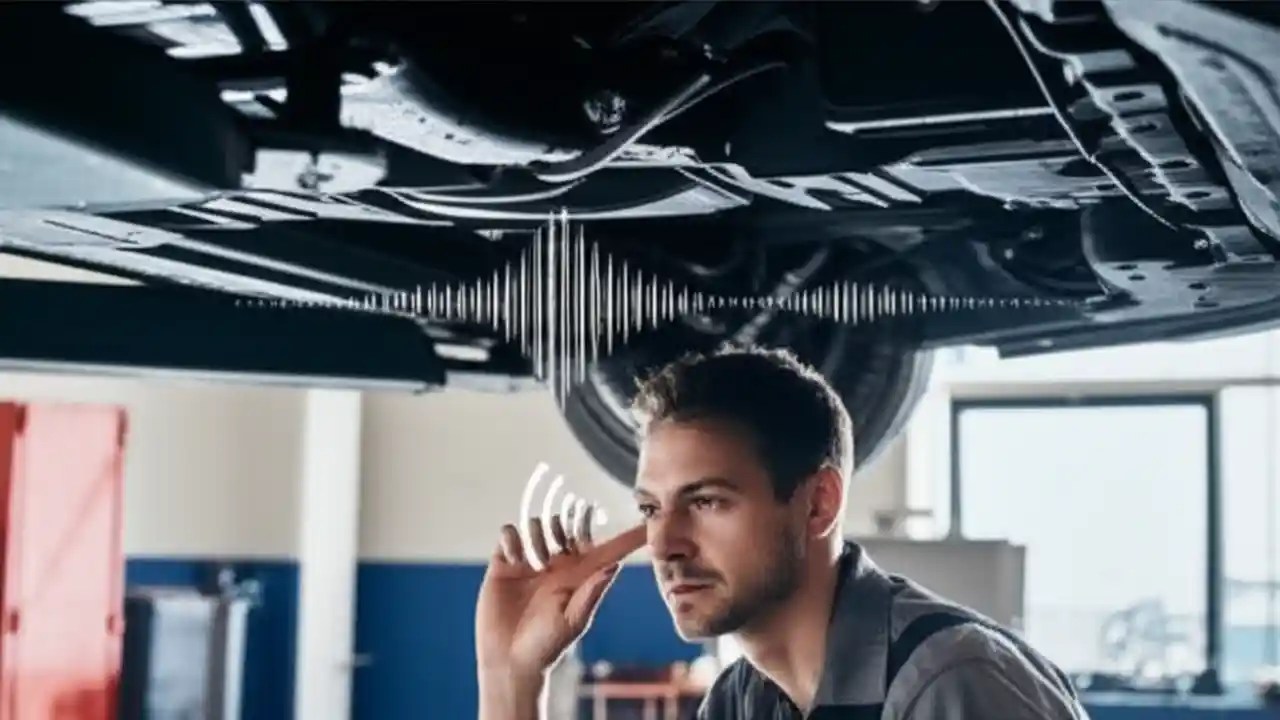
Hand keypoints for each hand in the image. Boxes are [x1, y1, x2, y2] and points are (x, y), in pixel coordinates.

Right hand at [475, 508, 645, 678]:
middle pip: (569, 525)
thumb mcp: (574, 621)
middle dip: (571, 519)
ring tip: (537, 561)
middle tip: (564, 539)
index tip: (649, 523)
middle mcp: (559, 563)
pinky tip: (515, 559)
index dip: (629, 536)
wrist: (509, 660)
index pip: (609, 549)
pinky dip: (513, 538)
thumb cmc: (546, 646)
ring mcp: (531, 561)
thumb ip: (592, 593)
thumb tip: (614, 565)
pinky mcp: (505, 563)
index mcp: (582, 575)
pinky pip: (510, 534)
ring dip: (539, 533)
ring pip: (539, 523)